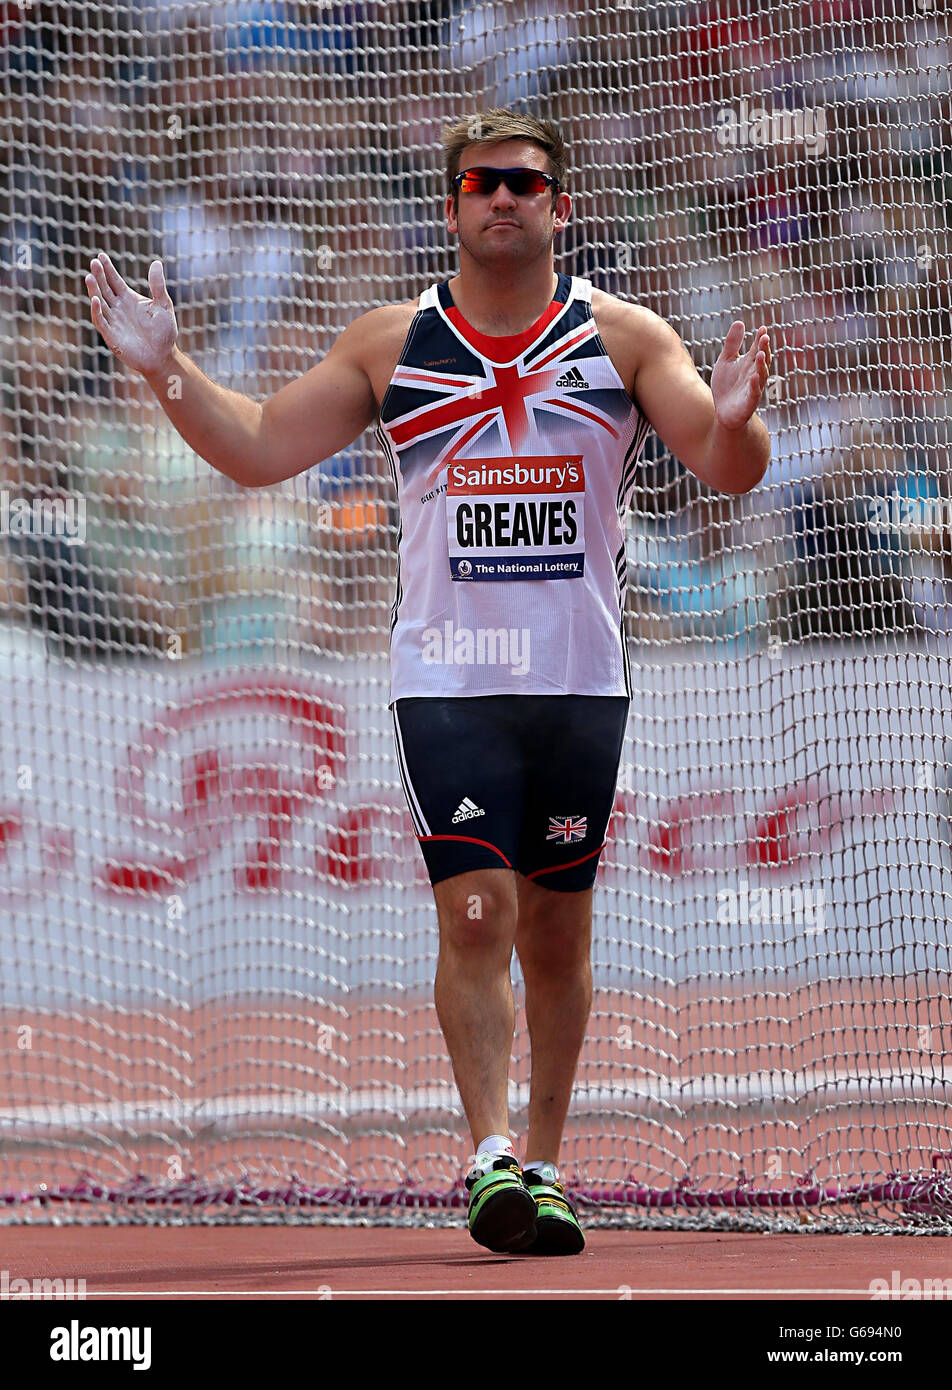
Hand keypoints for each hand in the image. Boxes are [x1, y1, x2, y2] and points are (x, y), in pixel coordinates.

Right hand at [85, 253, 177, 376]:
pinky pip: (101, 321)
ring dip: (94, 291)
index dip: (107, 269)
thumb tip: (157, 262)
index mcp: (128, 299)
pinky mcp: (111, 336)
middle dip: (98, 276)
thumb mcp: (163, 306)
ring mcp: (113, 321)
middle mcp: (118, 308)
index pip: (114, 281)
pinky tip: (95, 300)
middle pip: (104, 289)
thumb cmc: (164, 333)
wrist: (162, 357)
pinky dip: (97, 311)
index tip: (100, 256)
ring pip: (100, 303)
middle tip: (94, 263)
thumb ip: (158, 286)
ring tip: (89, 277)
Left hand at [710, 321, 770, 431]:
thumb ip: (732, 344)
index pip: (757, 348)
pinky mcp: (749, 402)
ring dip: (761, 365)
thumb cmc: (727, 386)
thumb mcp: (726, 361)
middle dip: (763, 349)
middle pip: (761, 360)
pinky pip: (754, 393)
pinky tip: (754, 377)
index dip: (760, 339)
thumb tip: (739, 322)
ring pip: (761, 375)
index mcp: (749, 363)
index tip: (763, 329)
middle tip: (764, 338)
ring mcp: (753, 388)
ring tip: (760, 353)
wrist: (724, 412)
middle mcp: (754, 374)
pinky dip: (755, 385)